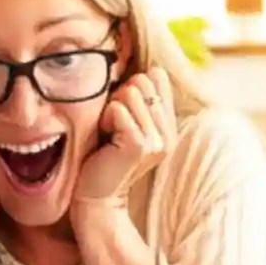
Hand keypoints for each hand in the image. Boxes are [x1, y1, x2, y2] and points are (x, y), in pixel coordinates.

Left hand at [73, 67, 176, 209]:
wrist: (96, 195)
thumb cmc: (104, 155)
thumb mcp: (127, 121)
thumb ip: (141, 98)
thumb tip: (154, 68)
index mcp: (169, 125)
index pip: (156, 77)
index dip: (132, 88)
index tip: (122, 115)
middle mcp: (168, 133)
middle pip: (142, 81)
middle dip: (119, 97)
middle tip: (113, 126)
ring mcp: (156, 140)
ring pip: (130, 93)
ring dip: (110, 109)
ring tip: (109, 134)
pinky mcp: (139, 145)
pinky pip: (117, 109)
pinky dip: (105, 119)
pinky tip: (105, 139)